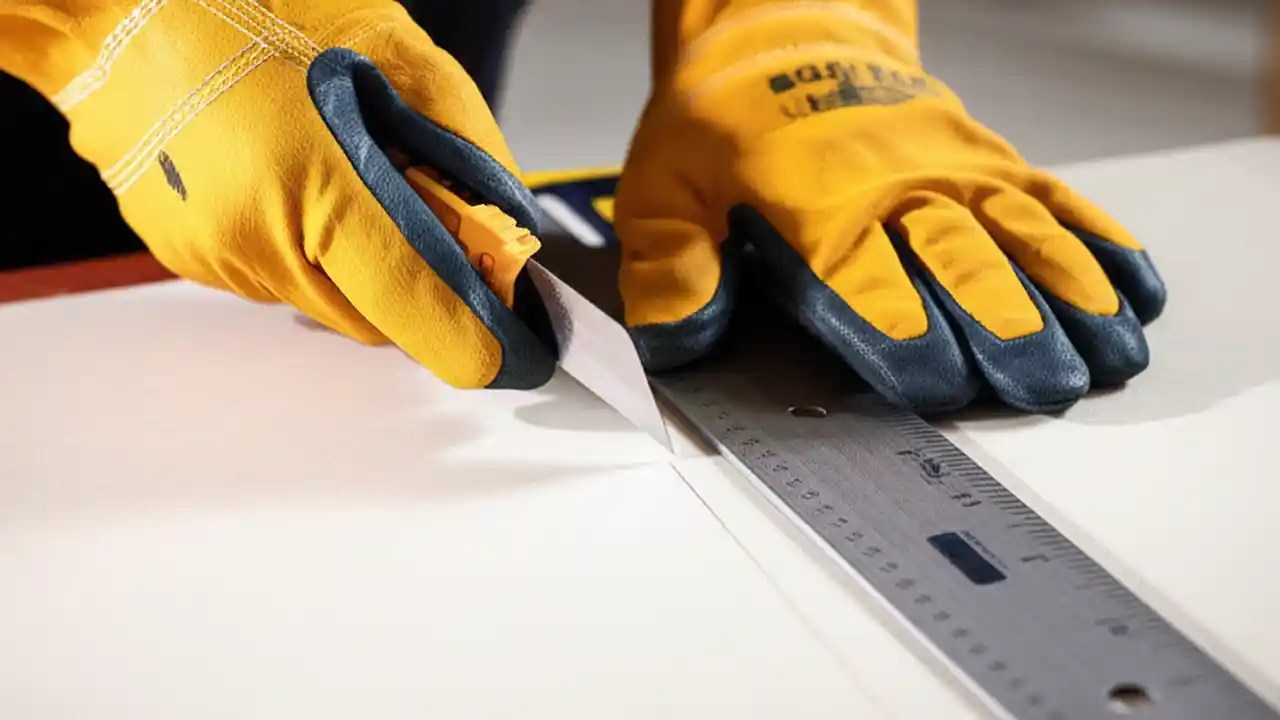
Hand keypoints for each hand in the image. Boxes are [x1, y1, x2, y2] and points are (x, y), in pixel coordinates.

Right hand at [0, 0, 552, 388]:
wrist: (116, 7)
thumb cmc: (254, 5)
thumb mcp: (395, 59)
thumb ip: (466, 155)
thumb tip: (510, 235)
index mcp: (316, 183)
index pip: (425, 313)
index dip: (482, 342)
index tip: (517, 350)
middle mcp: (261, 241)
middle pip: (386, 322)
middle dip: (423, 289)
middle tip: (432, 226)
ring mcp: (220, 257)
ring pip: (335, 308)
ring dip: (364, 268)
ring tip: (346, 182)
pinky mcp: (193, 259)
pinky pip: (284, 283)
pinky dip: (310, 251)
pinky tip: (296, 186)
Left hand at [616, 1, 1165, 411]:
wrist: (784, 34)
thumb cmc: (722, 123)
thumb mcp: (662, 184)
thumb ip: (670, 261)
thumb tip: (677, 335)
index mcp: (813, 200)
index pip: (863, 276)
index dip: (901, 330)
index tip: (935, 380)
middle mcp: (896, 185)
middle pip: (960, 260)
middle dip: (1004, 325)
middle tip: (1042, 383)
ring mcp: (952, 169)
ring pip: (1022, 231)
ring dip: (1070, 294)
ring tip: (1112, 353)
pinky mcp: (987, 158)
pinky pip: (1053, 196)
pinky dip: (1098, 241)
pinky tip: (1137, 290)